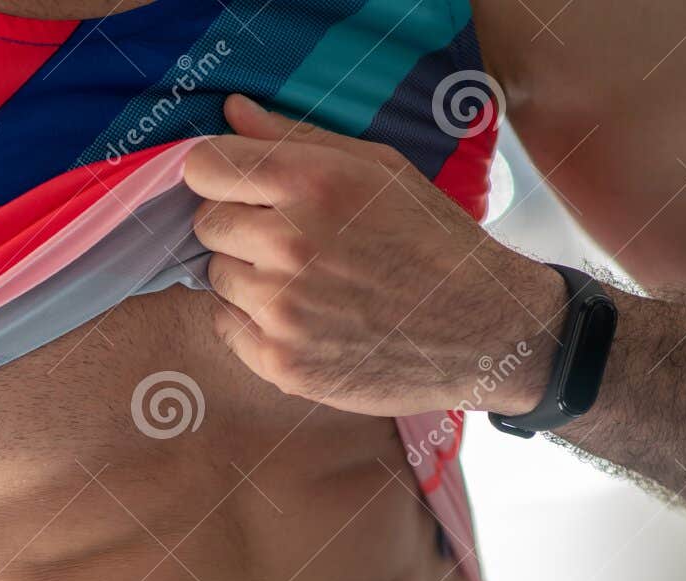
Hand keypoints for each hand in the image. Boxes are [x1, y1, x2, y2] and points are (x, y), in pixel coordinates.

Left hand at [183, 95, 564, 416]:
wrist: (480, 328)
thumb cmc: (429, 239)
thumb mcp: (378, 169)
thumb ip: (297, 139)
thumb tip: (232, 113)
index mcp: (314, 185)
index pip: (204, 167)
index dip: (218, 175)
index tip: (238, 186)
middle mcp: (291, 245)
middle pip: (206, 224)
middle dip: (238, 226)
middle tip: (289, 239)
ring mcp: (282, 310)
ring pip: (214, 276)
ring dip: (247, 276)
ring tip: (305, 280)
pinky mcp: (280, 362)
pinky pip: (225, 326)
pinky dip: (252, 322)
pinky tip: (302, 316)